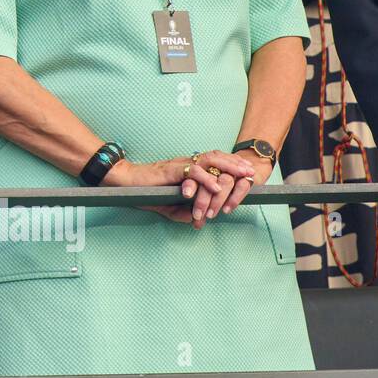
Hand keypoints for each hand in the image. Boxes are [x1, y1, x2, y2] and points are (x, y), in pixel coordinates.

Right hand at [107, 150, 257, 228]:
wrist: (126, 183)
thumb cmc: (145, 192)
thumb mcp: (168, 206)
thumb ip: (184, 211)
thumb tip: (198, 221)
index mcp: (187, 168)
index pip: (213, 160)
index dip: (230, 163)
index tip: (246, 170)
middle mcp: (185, 163)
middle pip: (215, 156)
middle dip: (235, 163)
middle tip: (251, 171)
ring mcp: (179, 165)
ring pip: (208, 160)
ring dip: (227, 166)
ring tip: (242, 174)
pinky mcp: (171, 170)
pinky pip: (193, 172)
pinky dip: (207, 178)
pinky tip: (217, 185)